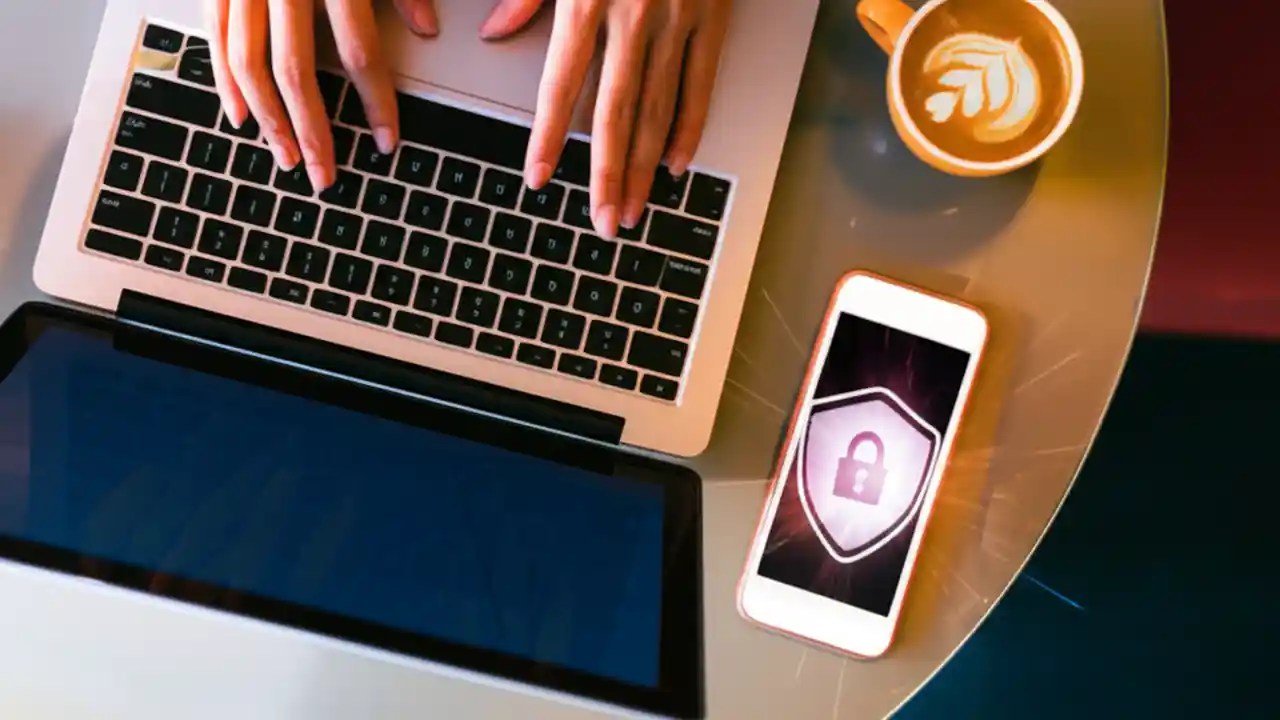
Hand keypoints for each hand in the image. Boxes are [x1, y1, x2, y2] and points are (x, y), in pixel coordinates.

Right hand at [205, 0, 438, 189]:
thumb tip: (428, 29)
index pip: (359, 51)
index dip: (375, 102)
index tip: (387, 142)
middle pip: (296, 70)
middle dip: (314, 129)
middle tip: (329, 176)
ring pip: (249, 62)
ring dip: (269, 119)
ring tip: (288, 159)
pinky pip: (215, 37)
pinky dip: (225, 81)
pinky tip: (241, 118)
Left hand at [480, 0, 732, 237]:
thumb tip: (495, 33)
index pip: (563, 82)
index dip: (550, 136)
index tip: (539, 178)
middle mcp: (634, 14)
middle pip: (616, 111)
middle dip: (608, 173)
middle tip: (602, 220)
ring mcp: (679, 18)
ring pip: (660, 107)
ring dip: (645, 165)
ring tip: (634, 208)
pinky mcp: (713, 17)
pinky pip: (702, 83)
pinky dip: (690, 127)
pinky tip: (676, 165)